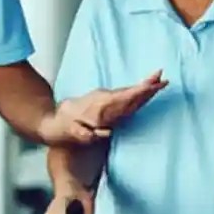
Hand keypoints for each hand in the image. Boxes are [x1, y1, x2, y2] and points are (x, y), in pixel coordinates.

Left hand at [43, 71, 167, 143]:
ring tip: (159, 81)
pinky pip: (123, 96)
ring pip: (127, 93)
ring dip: (143, 88)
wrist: (49, 120)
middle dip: (147, 86)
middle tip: (164, 78)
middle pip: (129, 93)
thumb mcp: (71, 134)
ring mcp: (102, 100)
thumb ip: (86, 134)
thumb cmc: (62, 130)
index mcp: (100, 108)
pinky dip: (135, 93)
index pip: (124, 99)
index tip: (152, 85)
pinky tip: (143, 91)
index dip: (139, 93)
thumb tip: (105, 133)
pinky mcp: (102, 102)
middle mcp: (103, 100)